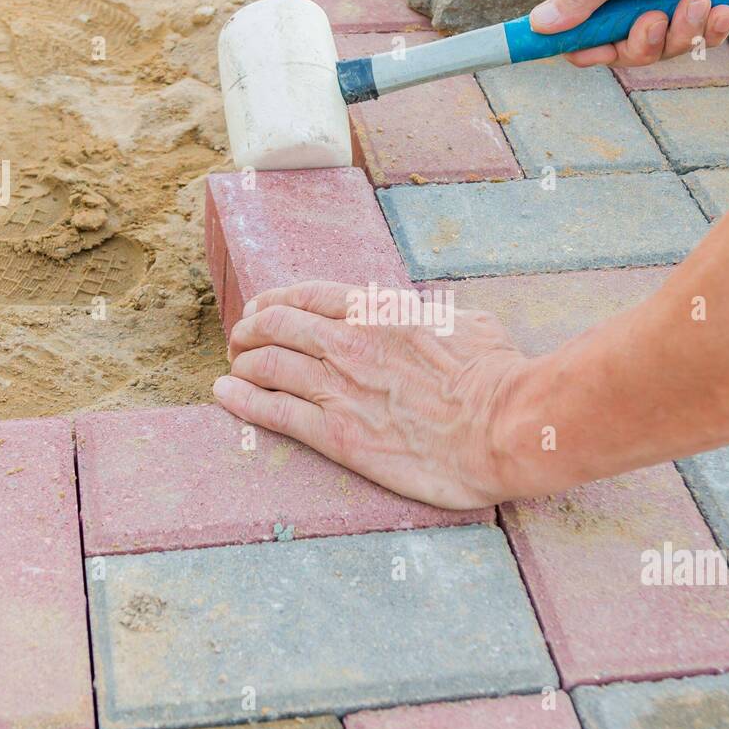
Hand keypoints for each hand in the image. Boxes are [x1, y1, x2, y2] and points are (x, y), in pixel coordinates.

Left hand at [212, 281, 529, 509]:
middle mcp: (350, 342)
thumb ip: (432, 319)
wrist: (505, 426)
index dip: (273, 300)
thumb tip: (427, 320)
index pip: (307, 295)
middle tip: (241, 343)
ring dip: (242, 364)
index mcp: (380, 311)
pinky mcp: (337, 434)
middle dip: (249, 331)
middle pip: (275, 325)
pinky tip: (223, 395)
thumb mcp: (467, 324)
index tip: (260, 308)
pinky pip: (272, 410)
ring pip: (266, 364)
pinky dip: (240, 399)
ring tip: (234, 370)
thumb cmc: (499, 375)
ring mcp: (339, 387)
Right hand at [531, 0, 728, 66]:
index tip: (603, 52)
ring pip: (661, 49)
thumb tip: (539, 24)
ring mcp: (658, 7)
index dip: (587, 49)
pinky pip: (696, 43)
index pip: (576, 35)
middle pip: (621, 51)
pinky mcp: (691, 13)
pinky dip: (711, 28)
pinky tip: (721, 6)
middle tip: (658, 18)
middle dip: (646, 41)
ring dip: (684, 30)